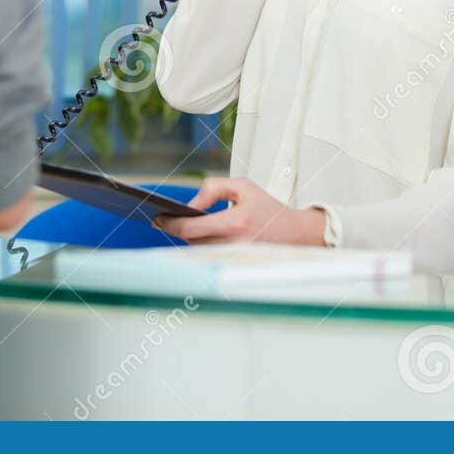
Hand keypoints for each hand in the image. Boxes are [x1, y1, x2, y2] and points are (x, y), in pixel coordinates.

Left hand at [152, 177, 326, 245]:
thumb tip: (190, 205)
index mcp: (236, 223)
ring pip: (198, 250)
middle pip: (191, 241)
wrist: (296, 234)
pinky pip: (208, 257)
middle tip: (163, 220)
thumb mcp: (242, 187)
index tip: (157, 218)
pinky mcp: (235, 267)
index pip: (191, 228)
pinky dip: (201, 246)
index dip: (170, 224)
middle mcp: (234, 245)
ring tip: (179, 225)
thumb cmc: (269, 209)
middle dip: (177, 229)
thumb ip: (213, 188)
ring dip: (189, 238)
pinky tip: (195, 236)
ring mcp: (234, 259)